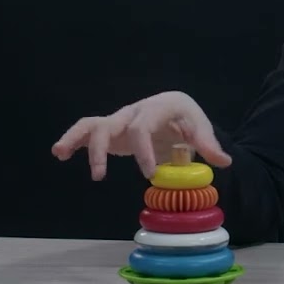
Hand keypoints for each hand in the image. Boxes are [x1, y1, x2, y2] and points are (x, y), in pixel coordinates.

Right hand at [50, 91, 231, 180]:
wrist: (177, 113)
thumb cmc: (188, 121)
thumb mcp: (200, 130)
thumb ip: (209, 146)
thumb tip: (224, 162)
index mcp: (161, 107)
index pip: (144, 126)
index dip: (143, 150)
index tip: (148, 173)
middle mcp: (137, 110)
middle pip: (114, 122)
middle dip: (103, 149)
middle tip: (100, 175)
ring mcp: (121, 119)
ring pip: (93, 123)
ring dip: (77, 138)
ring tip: (60, 153)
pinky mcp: (111, 129)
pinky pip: (87, 130)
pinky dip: (72, 139)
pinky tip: (59, 153)